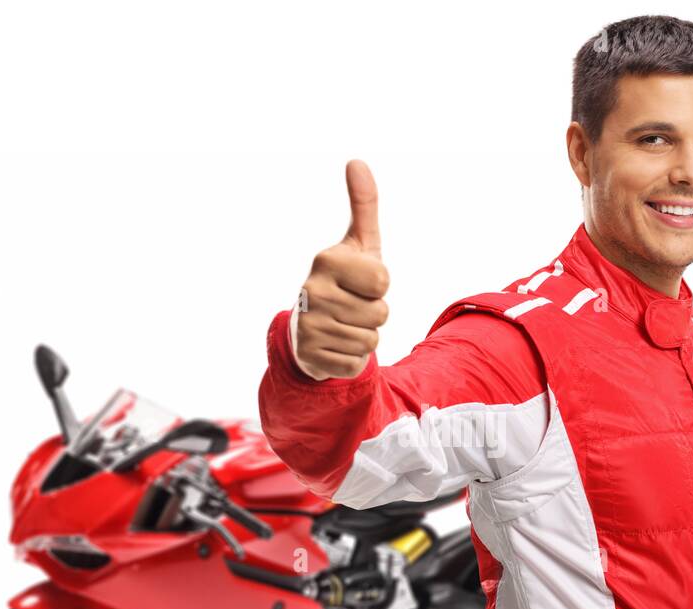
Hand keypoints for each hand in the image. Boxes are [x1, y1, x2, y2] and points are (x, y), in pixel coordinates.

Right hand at [290, 159, 389, 379]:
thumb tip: (357, 161)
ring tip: (344, 325)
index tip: (360, 282)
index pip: (383, 280)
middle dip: (374, 314)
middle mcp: (312, 291)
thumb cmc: (344, 280)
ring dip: (364, 336)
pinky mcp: (311, 356)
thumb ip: (363, 205)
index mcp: (326, 260)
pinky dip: (352, 358)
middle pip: (381, 313)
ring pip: (370, 341)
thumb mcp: (359, 243)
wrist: (311, 326)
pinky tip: (336, 345)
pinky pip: (356, 363)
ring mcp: (309, 325)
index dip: (379, 285)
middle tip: (352, 306)